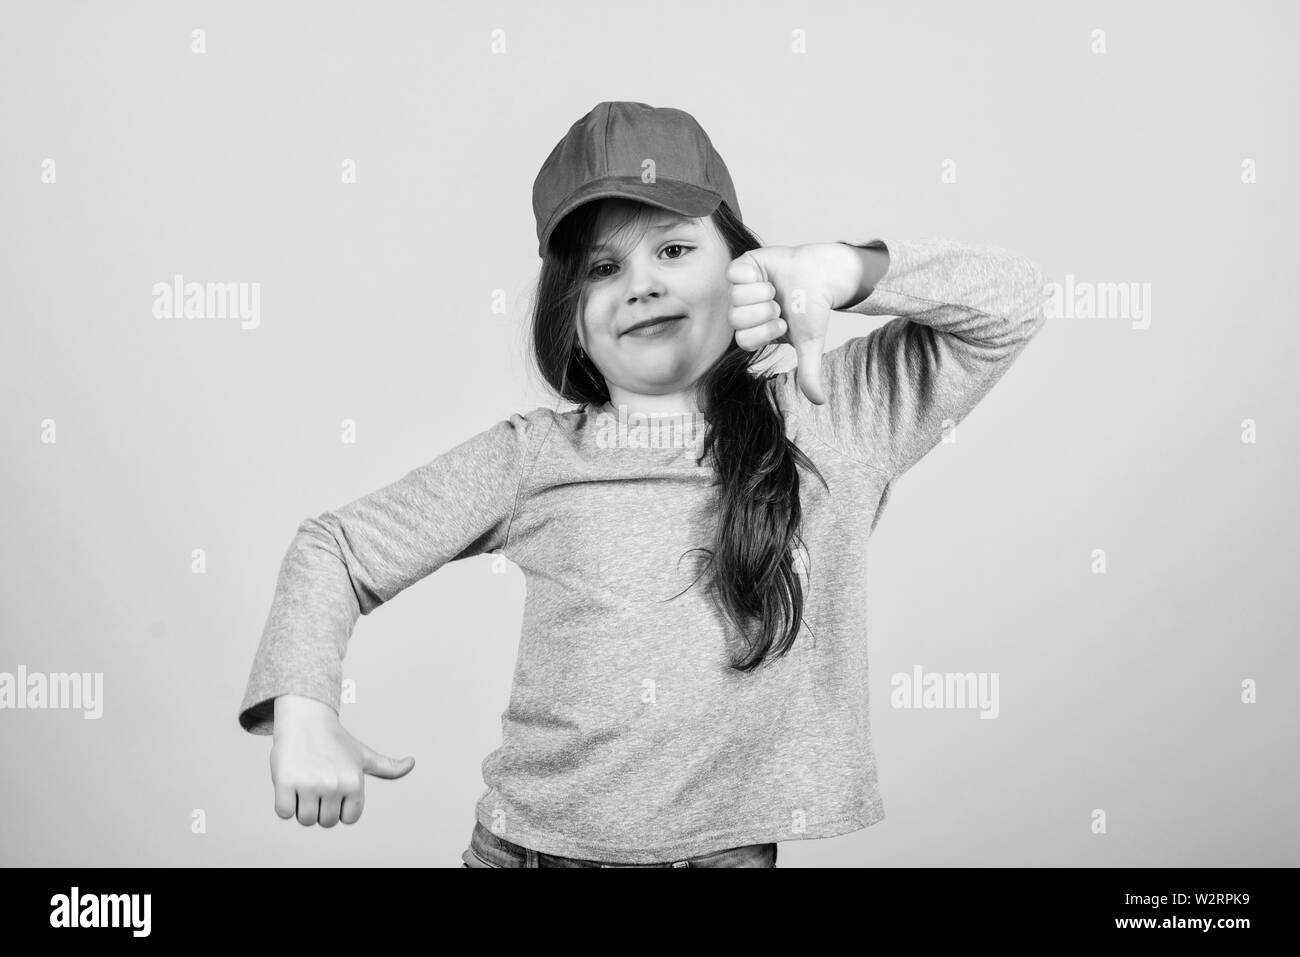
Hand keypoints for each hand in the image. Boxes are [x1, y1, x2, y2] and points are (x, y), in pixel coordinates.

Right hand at [269, 694, 414, 826]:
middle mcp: (334, 784)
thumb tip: (412, 763)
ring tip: (306, 781)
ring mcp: (309, 784)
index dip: (340, 806)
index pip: (348, 818)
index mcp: (354, 781)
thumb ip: (388, 767)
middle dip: (320, 806)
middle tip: (319, 781)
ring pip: (305, 820)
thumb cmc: (335, 742)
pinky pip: (283, 813)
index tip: (336, 787)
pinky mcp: (284, 783)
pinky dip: (284, 803)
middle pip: (326, 822)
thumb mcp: (364, 754)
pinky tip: (290, 782)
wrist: (306, 720)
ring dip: (302, 806)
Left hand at [725, 242, 863, 404]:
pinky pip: (733, 273)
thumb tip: (819, 401)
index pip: (743, 340)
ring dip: (761, 293)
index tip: (783, 323)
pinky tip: (766, 275)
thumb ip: (809, 372)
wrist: (821, 275)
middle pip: (735, 319)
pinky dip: (753, 275)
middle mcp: (743, 311)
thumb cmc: (813, 309)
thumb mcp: (810, 343)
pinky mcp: (742, 266)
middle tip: (778, 305)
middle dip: (763, 312)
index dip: (763, 332)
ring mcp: (741, 289)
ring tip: (775, 289)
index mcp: (754, 331)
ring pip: (735, 296)